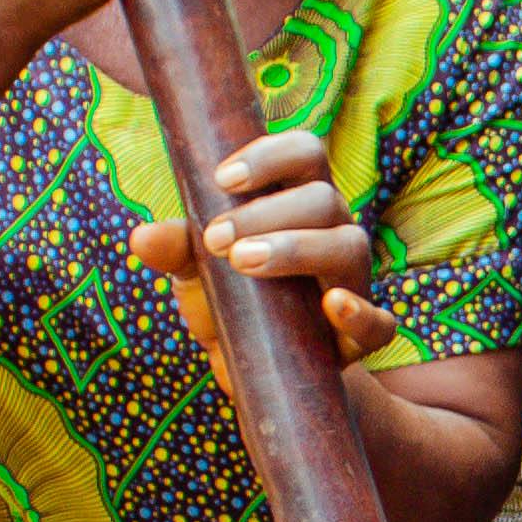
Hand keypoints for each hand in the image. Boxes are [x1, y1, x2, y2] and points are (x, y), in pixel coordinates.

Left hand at [123, 126, 396, 372]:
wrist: (258, 367)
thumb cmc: (230, 300)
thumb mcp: (195, 271)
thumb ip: (175, 249)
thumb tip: (142, 238)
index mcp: (299, 201)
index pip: (304, 153)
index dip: (269, 156)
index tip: (222, 178)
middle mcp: (333, 231)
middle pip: (323, 198)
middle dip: (267, 212)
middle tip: (215, 239)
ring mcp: (352, 281)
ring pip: (349, 246)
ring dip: (297, 248)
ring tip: (245, 262)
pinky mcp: (361, 335)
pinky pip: (380, 321)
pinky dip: (360, 312)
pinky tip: (331, 305)